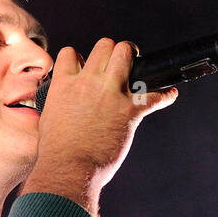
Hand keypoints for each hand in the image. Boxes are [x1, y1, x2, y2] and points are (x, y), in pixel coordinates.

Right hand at [24, 39, 177, 205]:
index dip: (81, 59)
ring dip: (134, 60)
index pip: (72, 53)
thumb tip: (54, 113)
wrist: (69, 170)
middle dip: (113, 53)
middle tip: (120, 64)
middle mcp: (87, 83)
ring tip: (139, 70)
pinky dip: (165, 95)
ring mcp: (110, 94)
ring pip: (126, 54)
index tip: (87, 70)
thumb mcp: (47, 122)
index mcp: (64, 85)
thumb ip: (56, 108)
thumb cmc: (56, 154)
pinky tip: (169, 94)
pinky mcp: (129, 111)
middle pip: (105, 46)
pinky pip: (154, 95)